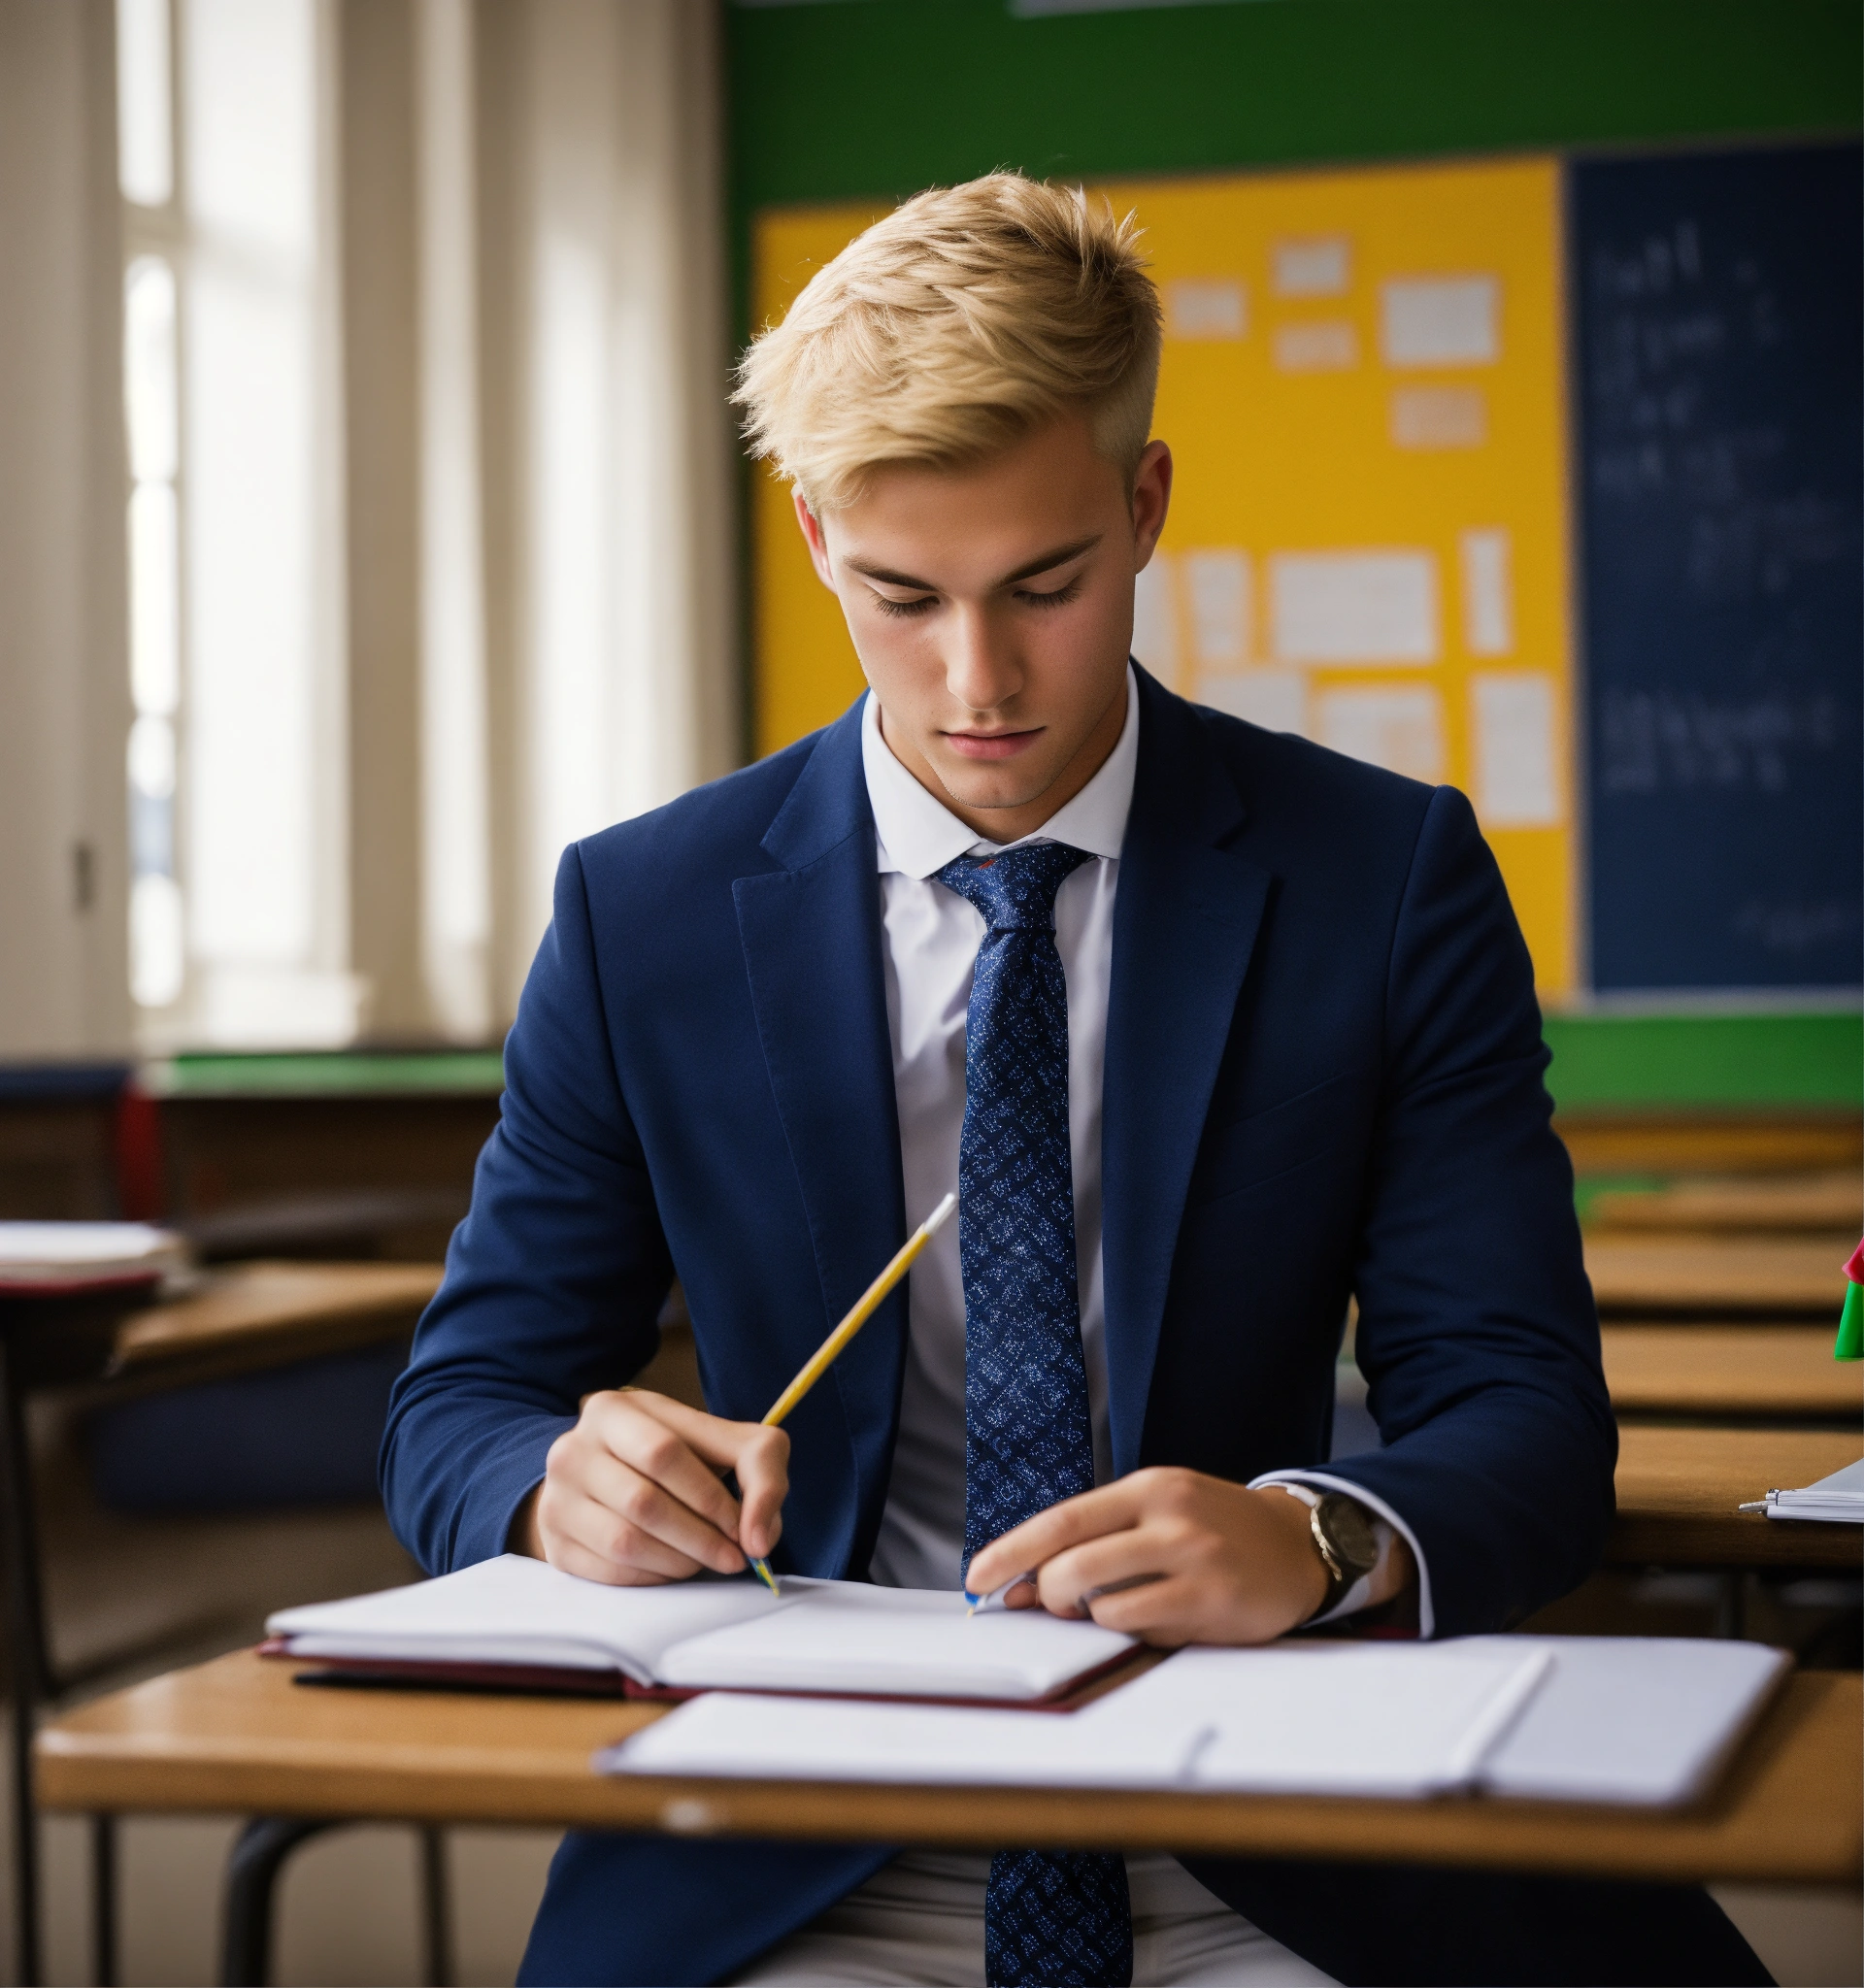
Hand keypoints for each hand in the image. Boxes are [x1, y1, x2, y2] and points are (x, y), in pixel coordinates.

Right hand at [512, 1389, 788, 1586]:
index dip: (708, 1496)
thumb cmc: (674, 1456)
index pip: (663, 1454)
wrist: (603, 1473)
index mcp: (612, 1410)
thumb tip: (760, 1539)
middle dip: (700, 1536)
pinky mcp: (554, 1545)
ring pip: (624, 1543)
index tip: (742, 1526)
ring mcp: (556, 1499)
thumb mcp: (719, 1439)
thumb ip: (759, 1466)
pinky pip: (608, 1573)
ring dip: (679, 1562)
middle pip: (643, 1503)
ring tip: (705, 1561)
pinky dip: (652, 1578)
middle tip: (733, 1556)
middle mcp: (572, 1450)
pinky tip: (674, 1569)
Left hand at [965, 1468, 1407, 1646]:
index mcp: (1149, 1487)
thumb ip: (1096, 1543)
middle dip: (1050, 1596)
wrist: (1300, 1544)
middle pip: (1073, 1565)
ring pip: (1104, 1605)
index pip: (1063, 1519)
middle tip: (1057, 1603)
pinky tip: (1155, 1620)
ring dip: (1093, 1618)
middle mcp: (1169, 1517)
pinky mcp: (1213, 1603)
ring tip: (1117, 1608)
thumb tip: (1023, 1588)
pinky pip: (1142, 1630)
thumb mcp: (1157, 1516)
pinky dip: (1132, 1633)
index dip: (1012, 1551)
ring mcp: (1194, 1560)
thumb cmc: (1215, 1530)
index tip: (978, 1578)